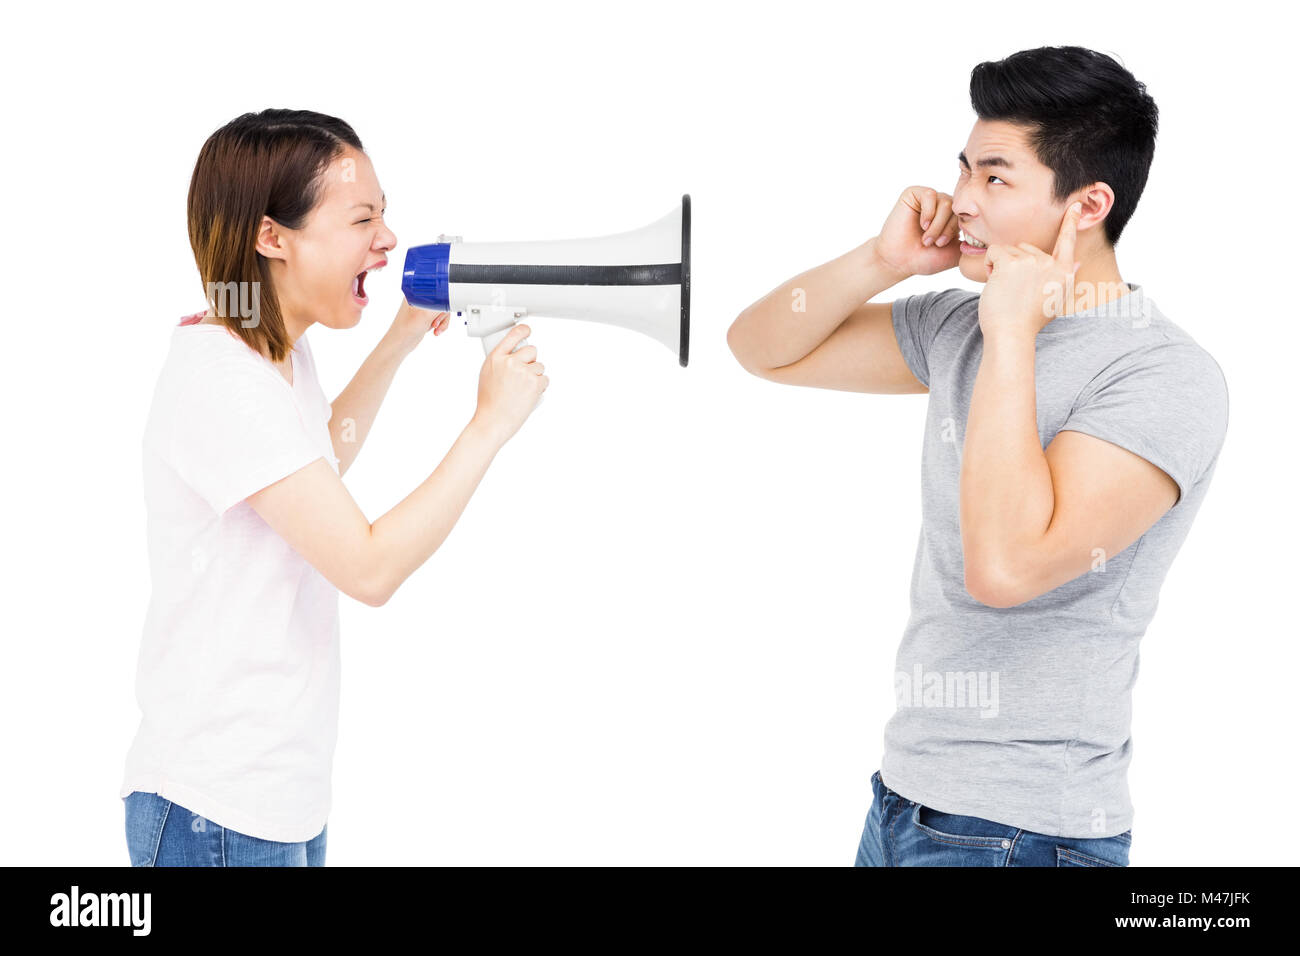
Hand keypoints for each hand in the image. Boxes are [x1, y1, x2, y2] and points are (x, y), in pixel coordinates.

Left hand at [389, 300, 449, 355]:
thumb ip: (439, 306)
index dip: (442, 301)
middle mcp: (420, 299)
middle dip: (442, 315)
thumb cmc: (406, 329)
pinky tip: (434, 330)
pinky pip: (439, 318)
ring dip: (441, 321)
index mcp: (416, 294)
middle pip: (442, 301)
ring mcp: (423, 309)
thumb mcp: (425, 314)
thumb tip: (450, 300)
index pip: (437, 290)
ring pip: (442, 311)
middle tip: (435, 322)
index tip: (441, 310)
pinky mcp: (425, 317)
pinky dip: (440, 325)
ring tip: (435, 328)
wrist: (401, 344)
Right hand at [471, 324, 547, 443]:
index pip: (512, 336)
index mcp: (496, 358)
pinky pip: (545, 379)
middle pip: (532, 350)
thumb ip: (500, 362)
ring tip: (523, 389)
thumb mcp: (487, 375)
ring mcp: (523, 372)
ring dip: (536, 376)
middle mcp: (510, 362)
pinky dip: (541, 387)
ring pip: (540, 366)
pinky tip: (529, 395)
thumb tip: (512, 356)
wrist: (493, 421)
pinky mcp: (535, 383)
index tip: (527, 330)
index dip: (523, 331)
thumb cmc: (489, 402)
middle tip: (524, 374)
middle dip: (531, 360)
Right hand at [873, 185, 962, 278]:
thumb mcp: (954, 253)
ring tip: (926, 238)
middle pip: (958, 208)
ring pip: (946, 202)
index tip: (943, 246)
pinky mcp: (914, 193)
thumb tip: (993, 238)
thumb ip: (971, 243)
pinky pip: (930, 195)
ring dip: (937, 224)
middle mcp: (942, 205)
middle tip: (934, 244)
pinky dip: (928, 213)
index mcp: (952, 217)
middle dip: (947, 228)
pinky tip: (920, 224)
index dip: (957, 231)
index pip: (967, 215)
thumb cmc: (923, 259)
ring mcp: (929, 198)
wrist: (898, 261)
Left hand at [977, 202, 1082, 340]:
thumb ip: (1064, 279)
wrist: (1011, 334)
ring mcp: (1031, 262)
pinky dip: (989, 264)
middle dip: (1014, 263)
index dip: (1072, 223)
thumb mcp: (1054, 301)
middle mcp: (1050, 264)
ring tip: (1004, 289)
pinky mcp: (1011, 263)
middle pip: (1026, 247)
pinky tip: (993, 281)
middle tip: (1012, 288)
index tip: (1076, 206)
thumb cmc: (1028, 322)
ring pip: (1008, 250)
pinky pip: (994, 251)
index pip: (1068, 242)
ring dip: (1000, 266)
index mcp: (1063, 273)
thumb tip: (1077, 263)